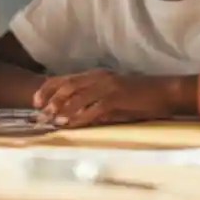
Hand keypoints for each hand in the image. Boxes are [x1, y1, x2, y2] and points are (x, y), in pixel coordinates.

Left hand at [33, 70, 172, 128]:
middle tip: (38, 113)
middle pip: (67, 85)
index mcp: (97, 75)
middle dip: (50, 99)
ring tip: (49, 120)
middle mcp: (99, 77)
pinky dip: (79, 117)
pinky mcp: (117, 98)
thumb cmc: (140, 97)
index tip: (34, 101)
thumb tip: (73, 117)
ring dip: (61, 109)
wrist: (164, 92)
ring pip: (77, 96)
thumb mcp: (113, 98)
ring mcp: (108, 87)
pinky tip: (70, 124)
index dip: (48, 89)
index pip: (66, 79)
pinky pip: (93, 108)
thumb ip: (94, 104)